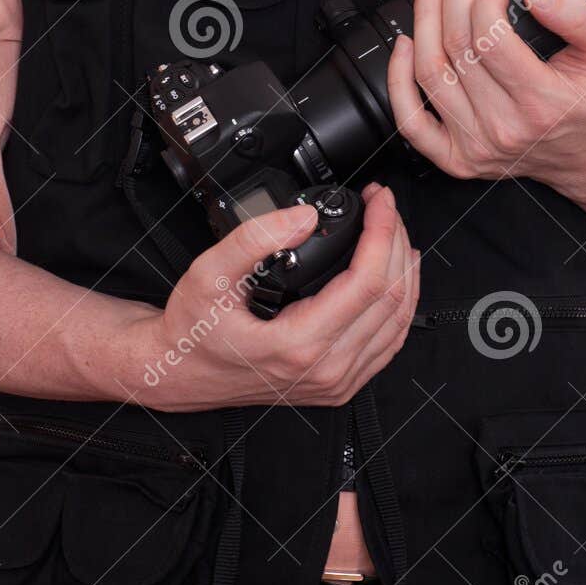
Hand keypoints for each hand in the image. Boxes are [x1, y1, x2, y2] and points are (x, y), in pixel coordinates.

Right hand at [128, 182, 419, 412]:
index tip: (377, 200)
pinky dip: (401, 303)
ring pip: (399, 321)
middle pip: (391, 298)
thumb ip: (255, 239)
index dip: (382, 232)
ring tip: (394, 230)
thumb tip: (305, 216)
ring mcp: (337, 381)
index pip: (368, 282)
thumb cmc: (194, 329)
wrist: (180, 372)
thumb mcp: (210, 272)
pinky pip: (389, 343)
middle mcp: (327, 369)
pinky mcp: (340, 384)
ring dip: (405, 270)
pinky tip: (396, 275)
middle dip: (396, 241)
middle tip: (385, 206)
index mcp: (300, 344)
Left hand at [386, 0, 585, 184]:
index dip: (485, 2)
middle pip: (457, 48)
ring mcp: (476, 144)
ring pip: (430, 73)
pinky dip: (398, 80)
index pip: (491, 39)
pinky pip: (411, 120)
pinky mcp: (456, 158)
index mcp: (542, 101)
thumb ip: (579, 16)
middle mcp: (504, 126)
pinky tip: (405, 44)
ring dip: (423, 21)